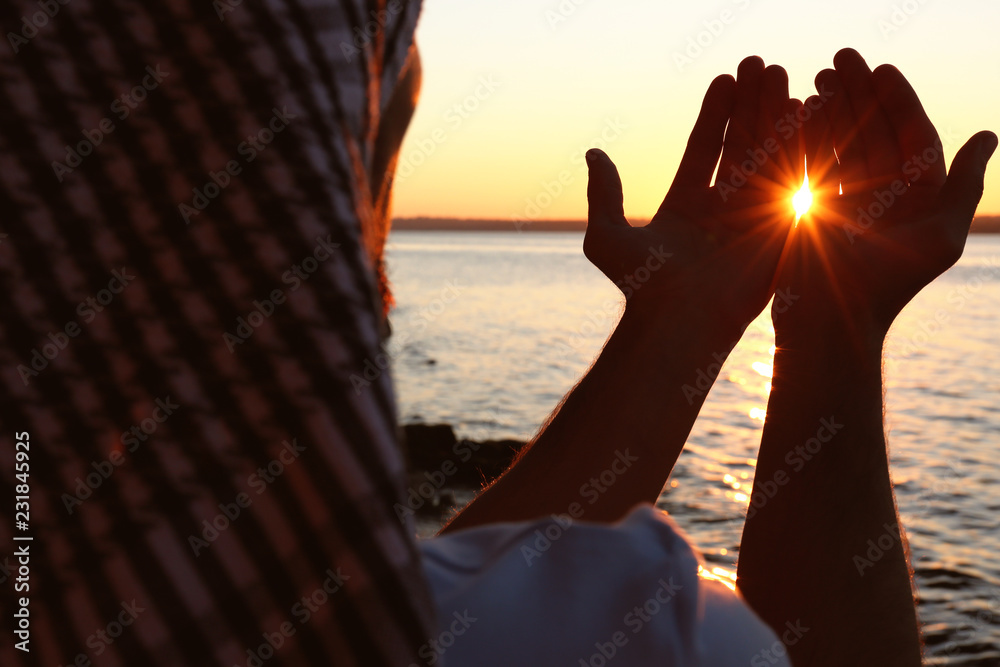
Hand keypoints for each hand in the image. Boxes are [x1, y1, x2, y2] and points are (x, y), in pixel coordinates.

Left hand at [584, 56, 800, 329]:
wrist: (679, 322)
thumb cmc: (639, 286)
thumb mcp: (605, 235)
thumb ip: (603, 193)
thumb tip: (594, 153)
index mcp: (684, 207)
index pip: (702, 149)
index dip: (714, 114)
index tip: (725, 79)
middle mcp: (720, 211)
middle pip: (738, 145)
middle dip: (750, 105)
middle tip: (760, 66)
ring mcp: (750, 220)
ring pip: (766, 157)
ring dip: (774, 116)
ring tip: (781, 76)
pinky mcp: (777, 234)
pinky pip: (789, 183)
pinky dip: (798, 149)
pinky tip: (804, 113)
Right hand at [775, 48, 996, 341]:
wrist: (828, 325)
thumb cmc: (885, 287)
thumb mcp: (939, 237)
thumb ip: (963, 185)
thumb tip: (988, 134)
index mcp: (916, 200)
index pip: (911, 137)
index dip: (897, 101)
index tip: (879, 70)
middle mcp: (882, 199)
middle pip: (873, 133)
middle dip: (857, 95)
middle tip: (839, 60)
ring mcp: (844, 204)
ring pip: (840, 145)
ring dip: (830, 109)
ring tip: (815, 78)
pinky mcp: (810, 213)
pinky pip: (811, 166)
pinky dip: (805, 138)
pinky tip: (796, 111)